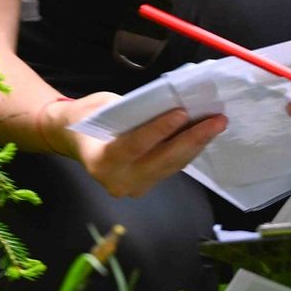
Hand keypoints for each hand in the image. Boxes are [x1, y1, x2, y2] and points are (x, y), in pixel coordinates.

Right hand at [40, 92, 226, 198]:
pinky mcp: (145, 185)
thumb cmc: (86, 117)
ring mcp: (132, 187)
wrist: (74, 141)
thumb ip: (131, 110)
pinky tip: (204, 135)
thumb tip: (169, 103)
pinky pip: (171, 167)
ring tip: (217, 124)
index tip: (182, 112)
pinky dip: (188, 150)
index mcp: (100, 160)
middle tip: (217, 120)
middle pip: (161, 160)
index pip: (134, 146)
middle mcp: (117, 180)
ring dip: (196, 145)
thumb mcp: (102, 106)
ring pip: (171, 166)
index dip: (159, 130)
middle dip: (192, 139)